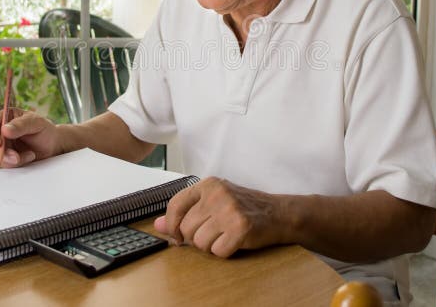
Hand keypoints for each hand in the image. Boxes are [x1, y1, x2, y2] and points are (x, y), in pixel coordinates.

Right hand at [0, 109, 70, 167]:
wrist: (53, 145)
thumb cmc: (45, 130)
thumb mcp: (37, 123)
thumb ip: (21, 125)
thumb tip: (5, 129)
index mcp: (5, 117)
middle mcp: (0, 132)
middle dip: (1, 154)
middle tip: (16, 158)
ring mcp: (2, 146)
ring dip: (10, 161)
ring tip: (29, 155)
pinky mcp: (5, 158)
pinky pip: (3, 165)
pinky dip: (15, 165)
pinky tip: (28, 158)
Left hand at [153, 177, 282, 257]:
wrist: (279, 213)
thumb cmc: (243, 208)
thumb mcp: (212, 202)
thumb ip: (185, 212)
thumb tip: (157, 225)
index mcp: (208, 184)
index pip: (175, 205)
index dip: (172, 225)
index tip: (177, 235)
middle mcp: (217, 194)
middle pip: (186, 228)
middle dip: (196, 238)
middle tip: (214, 232)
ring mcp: (229, 210)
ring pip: (200, 242)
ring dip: (211, 245)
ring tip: (225, 235)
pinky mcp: (241, 228)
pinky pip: (217, 251)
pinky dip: (225, 251)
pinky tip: (235, 241)